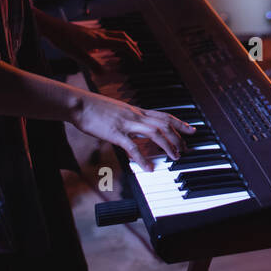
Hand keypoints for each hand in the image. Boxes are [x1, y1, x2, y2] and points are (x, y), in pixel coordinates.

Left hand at [40, 18, 141, 75]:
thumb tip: (104, 74)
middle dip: (132, 46)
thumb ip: (91, 64)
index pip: (123, 44)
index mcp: (100, 39)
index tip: (139, 60)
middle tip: (138, 55)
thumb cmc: (63, 40)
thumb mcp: (77, 55)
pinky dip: (114, 41)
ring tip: (129, 49)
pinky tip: (107, 48)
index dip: (133, 52)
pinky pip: (107, 36)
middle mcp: (100, 34)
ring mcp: (95, 33)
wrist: (52, 27)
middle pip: (123, 37)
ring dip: (125, 41)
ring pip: (115, 34)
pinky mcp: (89, 33)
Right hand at [69, 92, 194, 171]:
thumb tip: (136, 127)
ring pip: (155, 133)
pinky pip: (133, 147)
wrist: (79, 103)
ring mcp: (126, 123)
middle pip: (164, 124)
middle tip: (185, 149)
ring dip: (168, 145)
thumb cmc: (95, 108)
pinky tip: (148, 167)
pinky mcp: (115, 133)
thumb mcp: (117, 111)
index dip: (180, 123)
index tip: (192, 130)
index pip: (164, 115)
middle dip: (178, 137)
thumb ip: (129, 119)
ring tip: (175, 157)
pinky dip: (143, 158)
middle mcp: (135, 115)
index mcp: (136, 110)